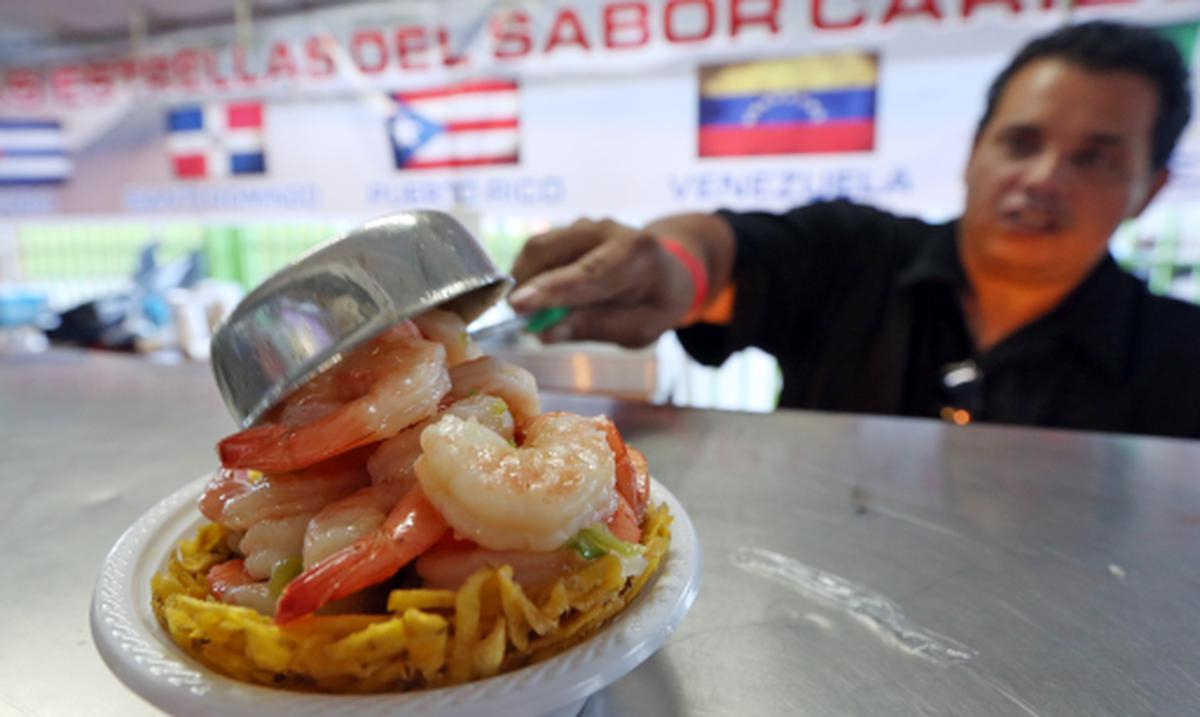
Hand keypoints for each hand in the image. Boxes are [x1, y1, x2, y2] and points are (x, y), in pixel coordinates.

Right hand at [508, 218, 695, 347]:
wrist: (670, 272)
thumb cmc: (656, 304)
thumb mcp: (638, 329)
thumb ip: (594, 328)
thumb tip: (544, 333)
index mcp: (637, 257)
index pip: (588, 274)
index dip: (551, 290)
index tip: (518, 305)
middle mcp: (610, 230)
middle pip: (551, 251)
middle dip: (526, 284)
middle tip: (519, 320)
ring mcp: (588, 225)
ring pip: (539, 247)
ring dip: (526, 280)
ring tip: (532, 311)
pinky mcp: (573, 228)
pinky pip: (541, 249)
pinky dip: (532, 274)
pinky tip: (543, 296)